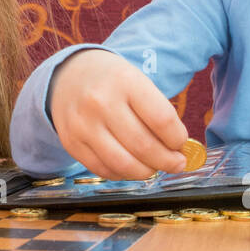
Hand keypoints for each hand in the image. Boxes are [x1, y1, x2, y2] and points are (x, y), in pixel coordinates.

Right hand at [48, 49, 189, 179]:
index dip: (178, 139)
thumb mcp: (136, 80)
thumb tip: (177, 151)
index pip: (162, 120)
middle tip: (176, 163)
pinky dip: (123, 174)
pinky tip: (131, 167)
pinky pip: (103, 170)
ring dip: (146, 172)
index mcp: (124, 81)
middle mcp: (101, 102)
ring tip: (154, 167)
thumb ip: (157, 112)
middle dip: (167, 161)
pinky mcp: (71, 143)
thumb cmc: (111, 81)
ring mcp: (83, 125)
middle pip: (144, 146)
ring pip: (124, 164)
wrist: (68, 76)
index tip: (181, 143)